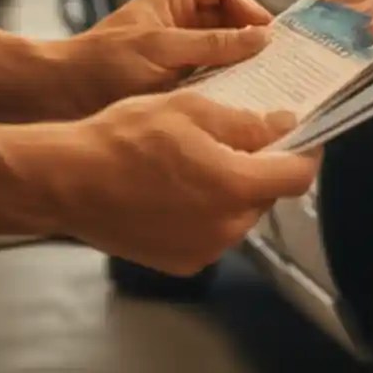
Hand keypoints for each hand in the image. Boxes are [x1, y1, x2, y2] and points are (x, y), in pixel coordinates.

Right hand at [19, 92, 321, 274]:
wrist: (66, 180)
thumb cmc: (123, 138)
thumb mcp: (190, 110)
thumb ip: (247, 123)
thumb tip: (285, 126)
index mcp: (236, 186)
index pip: (298, 177)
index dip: (305, 152)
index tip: (301, 136)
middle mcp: (226, 227)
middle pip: (266, 195)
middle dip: (260, 167)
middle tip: (236, 139)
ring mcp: (204, 250)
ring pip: (239, 214)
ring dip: (232, 189)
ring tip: (196, 161)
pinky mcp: (181, 262)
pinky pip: (212, 233)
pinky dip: (206, 212)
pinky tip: (176, 188)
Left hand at [47, 0, 272, 109]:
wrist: (58, 96)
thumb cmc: (102, 65)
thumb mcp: (163, 51)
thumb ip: (214, 44)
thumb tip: (262, 38)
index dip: (249, 7)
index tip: (268, 36)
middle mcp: (177, 20)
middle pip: (229, 20)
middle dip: (251, 39)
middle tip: (276, 65)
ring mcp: (175, 50)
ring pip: (222, 50)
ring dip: (240, 65)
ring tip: (264, 86)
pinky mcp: (172, 79)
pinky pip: (209, 76)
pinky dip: (224, 85)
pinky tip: (238, 103)